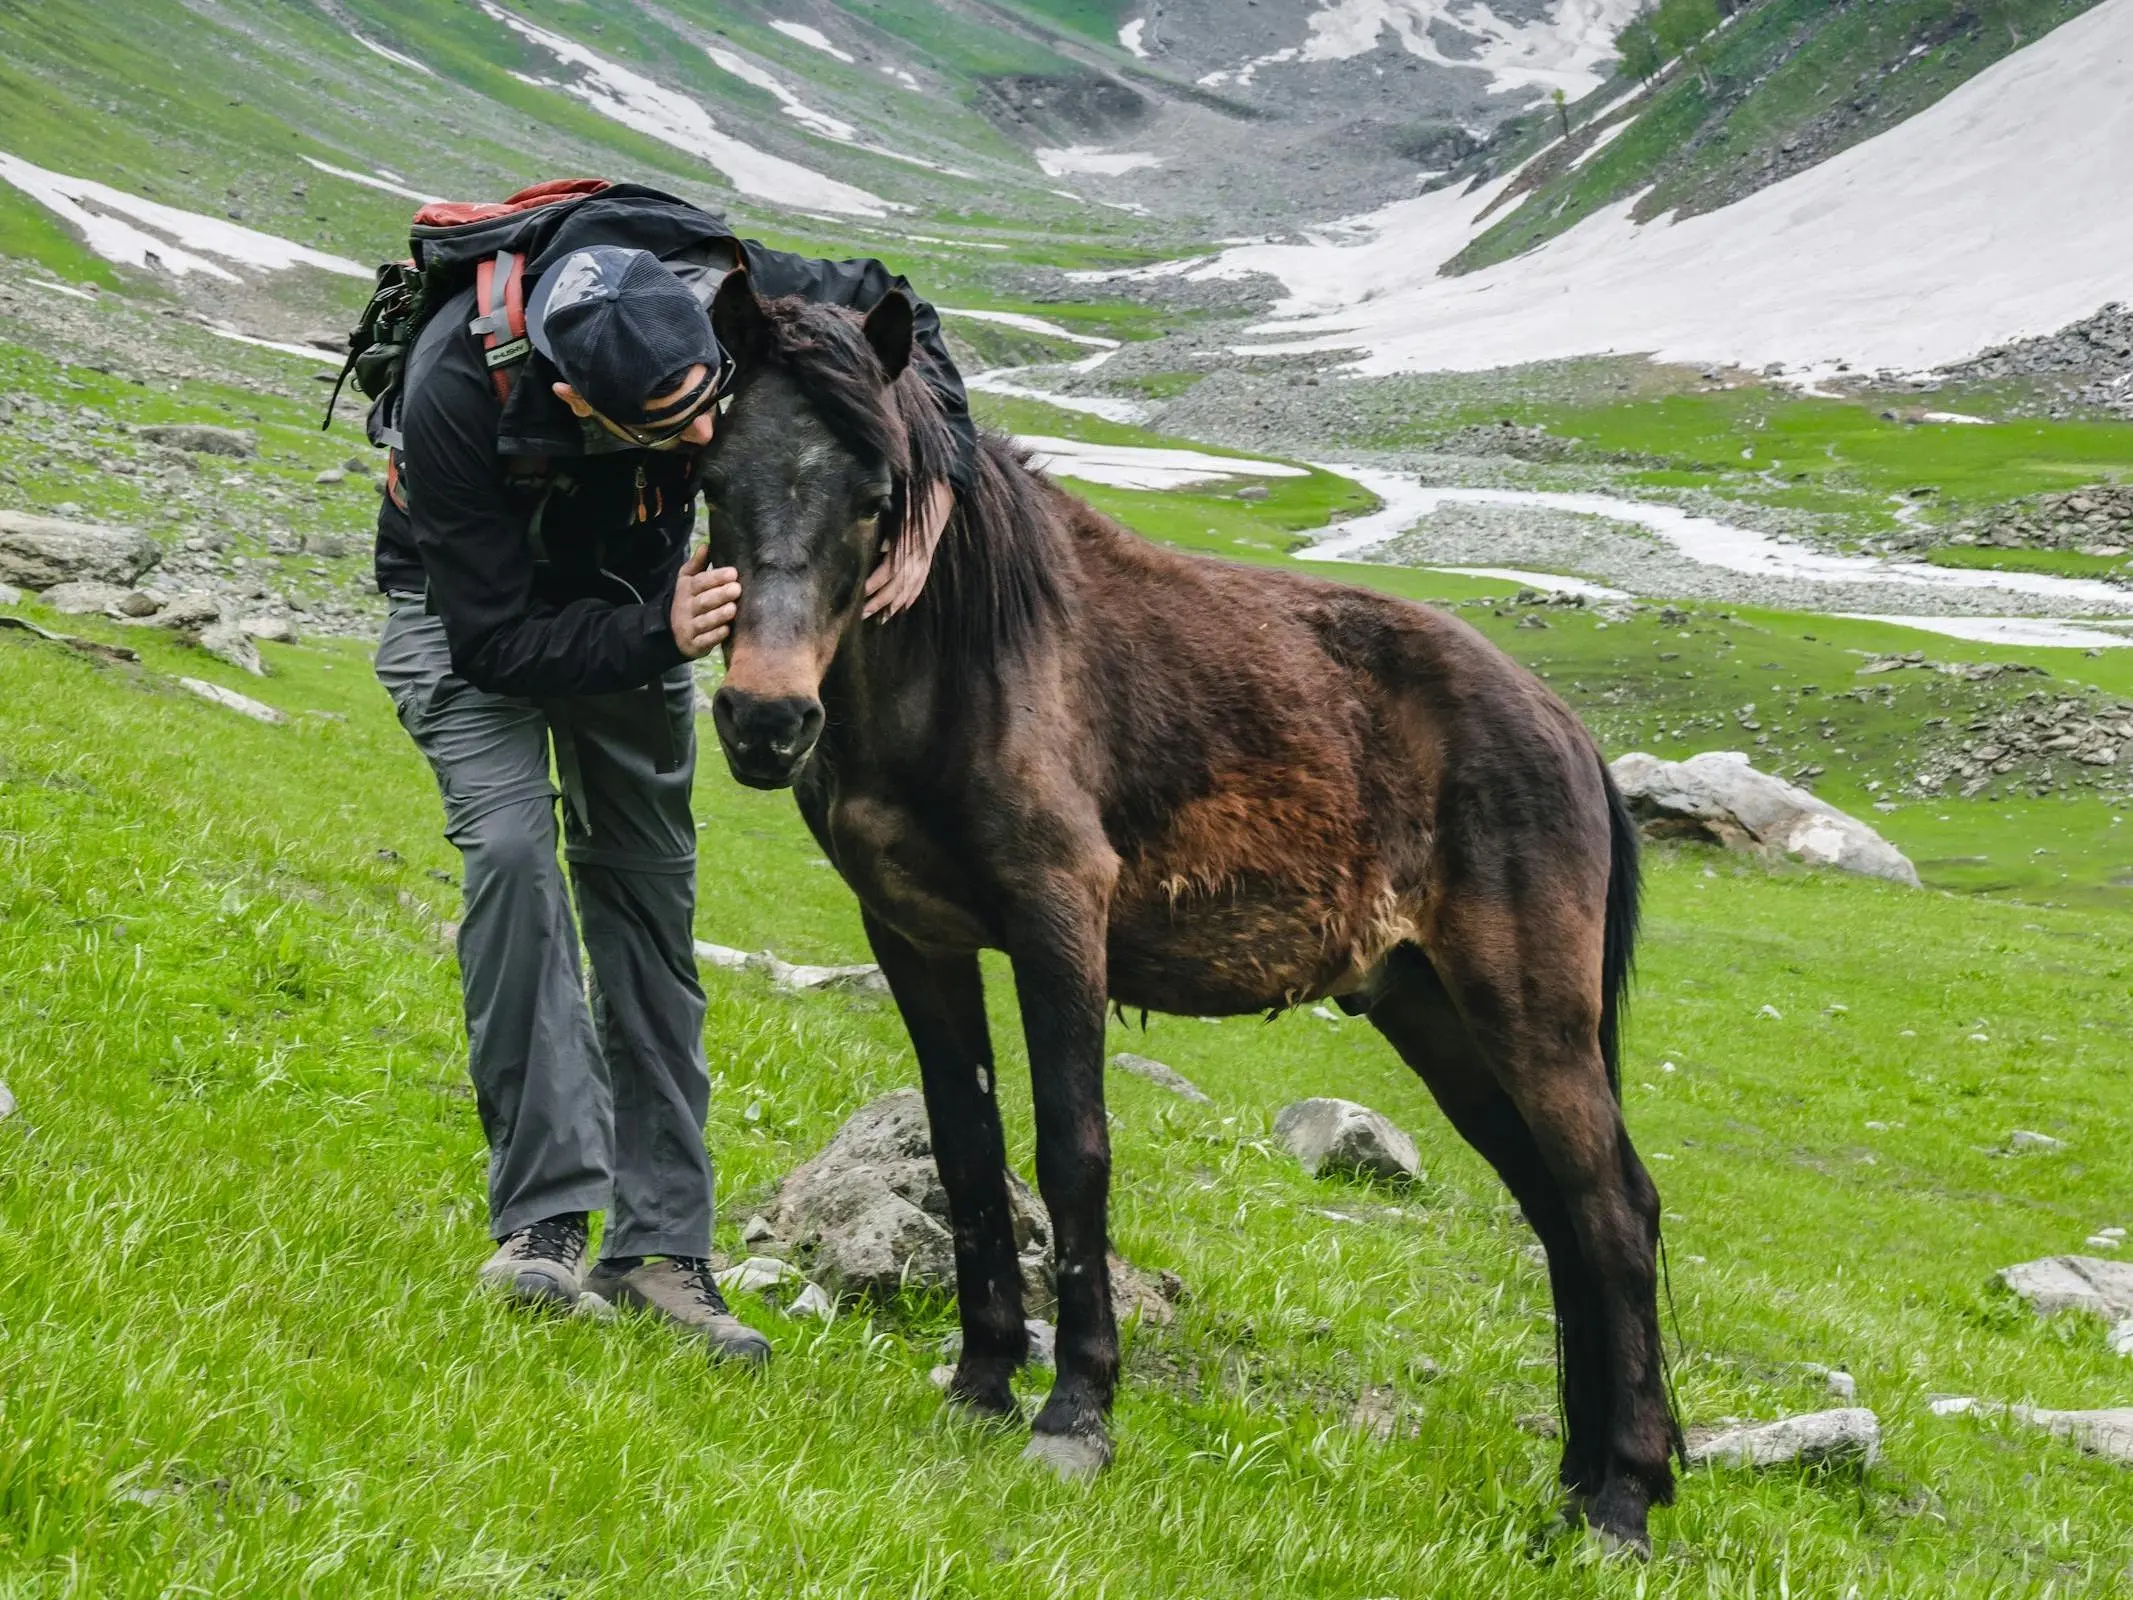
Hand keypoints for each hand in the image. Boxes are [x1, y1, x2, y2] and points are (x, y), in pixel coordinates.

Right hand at [668, 544, 740, 658]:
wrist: (673, 632)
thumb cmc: (688, 601)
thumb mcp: (688, 581)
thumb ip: (698, 564)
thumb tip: (707, 545)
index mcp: (686, 590)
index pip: (700, 582)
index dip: (715, 577)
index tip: (733, 573)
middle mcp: (686, 608)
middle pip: (703, 601)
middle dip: (720, 595)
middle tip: (737, 589)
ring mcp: (688, 627)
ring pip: (704, 621)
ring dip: (719, 615)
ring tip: (733, 608)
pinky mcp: (693, 644)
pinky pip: (704, 640)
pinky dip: (715, 636)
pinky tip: (727, 630)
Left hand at [863, 480, 954, 619]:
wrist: (939, 496)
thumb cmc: (912, 504)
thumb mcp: (897, 517)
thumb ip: (889, 535)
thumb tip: (879, 549)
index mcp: (905, 547)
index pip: (887, 572)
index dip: (873, 584)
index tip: (859, 594)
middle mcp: (916, 558)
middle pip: (896, 586)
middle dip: (879, 602)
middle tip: (862, 614)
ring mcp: (923, 561)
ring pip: (908, 589)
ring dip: (894, 606)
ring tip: (880, 619)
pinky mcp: (927, 560)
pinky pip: (919, 583)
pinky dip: (911, 597)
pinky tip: (902, 607)